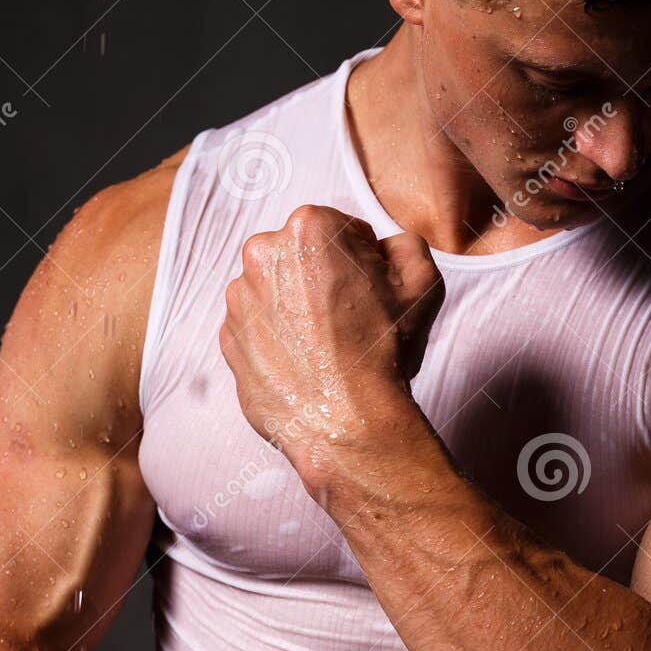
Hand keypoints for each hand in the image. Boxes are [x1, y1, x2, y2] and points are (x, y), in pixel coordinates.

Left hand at [220, 205, 443, 484]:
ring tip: (327, 347)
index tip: (370, 291)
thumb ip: (404, 245)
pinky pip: (258, 328)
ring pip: (276, 291)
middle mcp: (262, 255)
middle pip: (301, 256)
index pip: (340, 228)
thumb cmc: (383, 352)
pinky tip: (306, 364)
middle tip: (349, 319)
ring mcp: (239, 299)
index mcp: (307, 228)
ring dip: (298, 308)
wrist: (347, 423)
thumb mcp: (422, 283)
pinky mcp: (228, 339)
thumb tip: (383, 248)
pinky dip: (278, 340)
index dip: (362, 260)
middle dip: (323, 279)